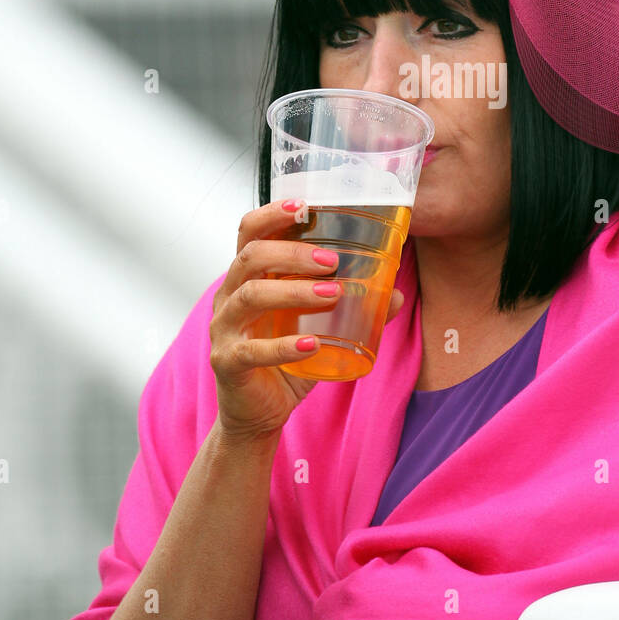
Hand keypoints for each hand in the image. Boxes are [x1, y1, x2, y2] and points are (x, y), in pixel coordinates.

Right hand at [209, 199, 404, 440]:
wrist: (258, 414)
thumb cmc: (286, 361)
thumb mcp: (320, 329)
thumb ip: (352, 310)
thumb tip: (395, 294)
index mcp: (247, 278)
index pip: (249, 233)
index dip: (272, 214)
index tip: (304, 205)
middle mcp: (229, 296)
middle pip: (250, 257)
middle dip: (293, 253)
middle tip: (333, 262)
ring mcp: (224, 329)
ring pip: (250, 296)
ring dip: (294, 290)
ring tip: (332, 294)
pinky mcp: (227, 362)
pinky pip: (251, 351)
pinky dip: (284, 346)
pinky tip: (312, 344)